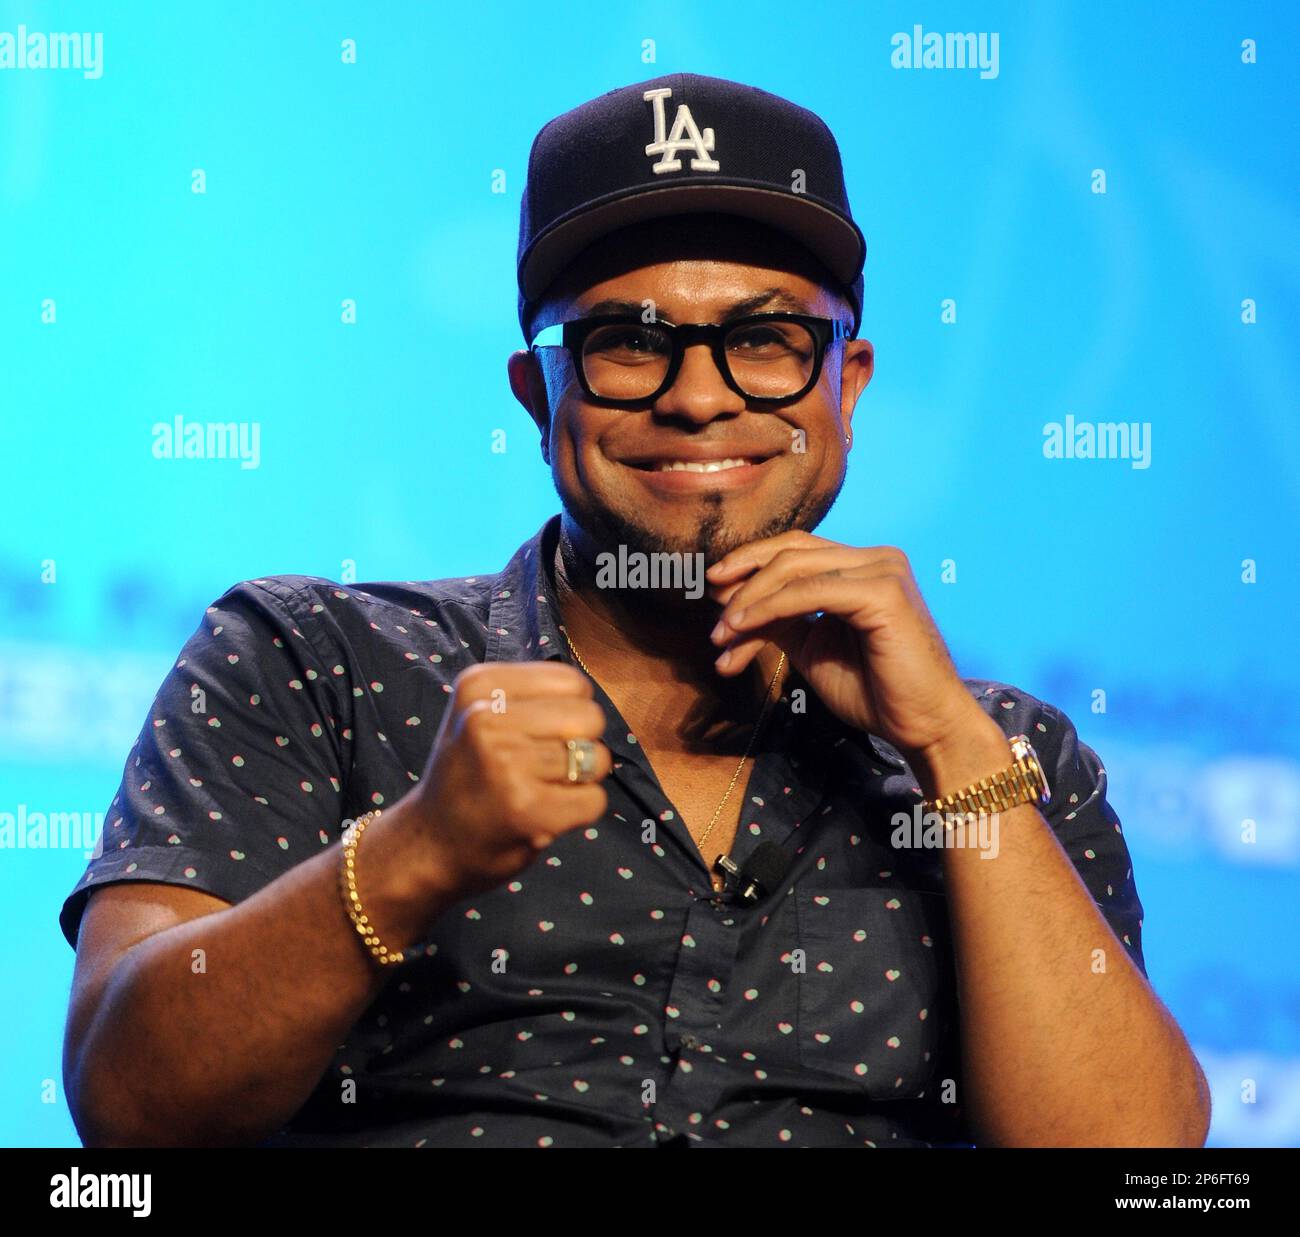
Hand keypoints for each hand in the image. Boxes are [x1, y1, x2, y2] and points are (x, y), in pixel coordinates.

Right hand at [406, 662, 610, 898]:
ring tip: (538, 789)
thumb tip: (593, 698)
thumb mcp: (480, 712)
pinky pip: (594, 800)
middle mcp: (487, 718)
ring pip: (596, 759)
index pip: (573, 683)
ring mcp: (505, 764)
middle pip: (590, 717)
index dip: (569, 711)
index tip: (535, 736)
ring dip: (577, 781)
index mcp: (480, 685)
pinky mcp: (526, 809)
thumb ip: (532, 695)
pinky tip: (543, 815)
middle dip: (580, 744)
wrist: (429, 843)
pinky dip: (579, 812)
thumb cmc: (470, 774)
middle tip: (542, 766)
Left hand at [706, 532, 999, 771]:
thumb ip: (782, 621)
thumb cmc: (876, 692)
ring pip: (794, 570)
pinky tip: (741, 630)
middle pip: (790, 553)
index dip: (750, 563)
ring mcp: (882, 570)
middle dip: (742, 582)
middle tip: (711, 616)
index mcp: (863, 566)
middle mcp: (876, 558)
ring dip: (748, 602)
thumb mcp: (814, 648)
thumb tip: (732, 606)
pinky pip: (808, 592)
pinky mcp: (883, 592)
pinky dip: (768, 609)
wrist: (922, 726)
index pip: (796, 550)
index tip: (712, 591)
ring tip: (721, 636)